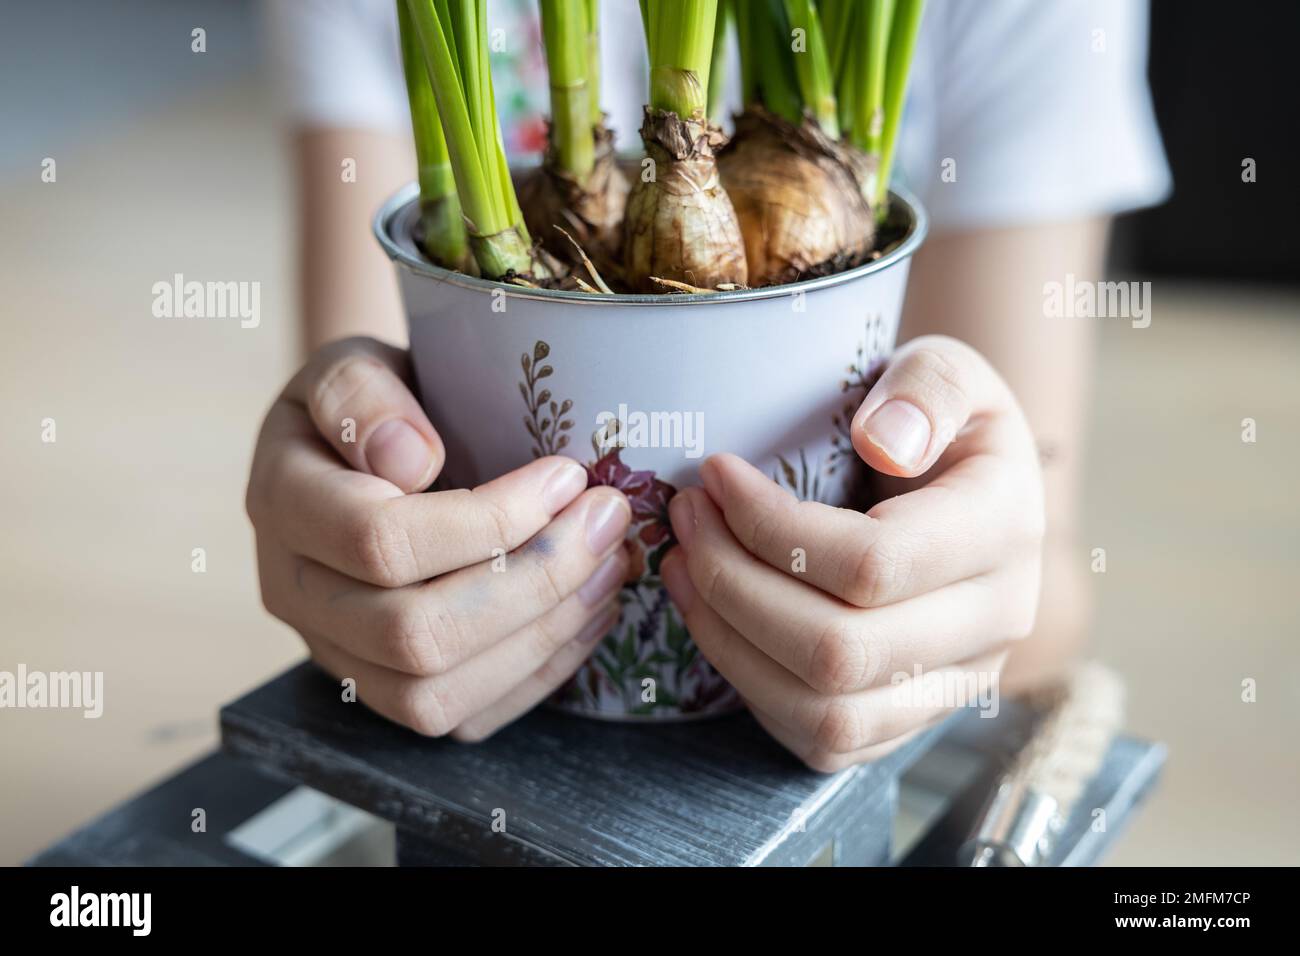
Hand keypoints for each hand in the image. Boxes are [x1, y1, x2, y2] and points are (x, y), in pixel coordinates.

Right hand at [245, 337, 631, 739]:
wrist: (368, 444)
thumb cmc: (374, 401)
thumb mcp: (356, 364)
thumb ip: (362, 394)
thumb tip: (410, 462)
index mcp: (282, 504)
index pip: (380, 541)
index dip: (490, 519)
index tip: (568, 475)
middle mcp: (296, 594)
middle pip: (413, 634)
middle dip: (534, 582)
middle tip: (608, 521)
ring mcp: (338, 654)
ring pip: (435, 696)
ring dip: (545, 634)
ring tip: (612, 566)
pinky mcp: (386, 689)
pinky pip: (462, 718)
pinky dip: (540, 672)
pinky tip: (592, 611)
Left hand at [660, 336, 1044, 770]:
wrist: (968, 483)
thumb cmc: (938, 417)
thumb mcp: (946, 367)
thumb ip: (929, 386)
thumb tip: (884, 442)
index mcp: (1005, 529)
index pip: (875, 563)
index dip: (772, 526)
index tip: (715, 473)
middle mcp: (994, 623)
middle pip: (840, 652)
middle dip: (734, 586)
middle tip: (685, 521)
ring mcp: (957, 683)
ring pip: (829, 715)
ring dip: (730, 645)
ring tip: (682, 569)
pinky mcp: (914, 716)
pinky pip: (826, 741)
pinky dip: (753, 687)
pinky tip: (715, 619)